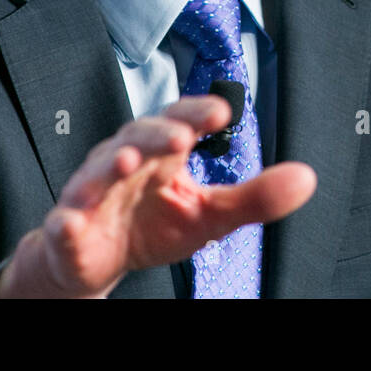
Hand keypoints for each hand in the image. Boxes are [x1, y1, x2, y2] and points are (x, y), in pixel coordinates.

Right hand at [0, 95, 316, 297]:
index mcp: (160, 153)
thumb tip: (307, 177)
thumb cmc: (153, 225)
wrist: (96, 259)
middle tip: (182, 136)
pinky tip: (70, 221)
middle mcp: (124, 161)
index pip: (179, 121)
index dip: (197, 113)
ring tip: (127, 162)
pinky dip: (66, 221)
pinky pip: (63, 221)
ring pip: (97, 170)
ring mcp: (91, 193)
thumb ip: (255, 196)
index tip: (223, 111)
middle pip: (138, 136)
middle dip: (158, 133)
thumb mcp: (210, 214)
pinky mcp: (67, 227)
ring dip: (110, 164)